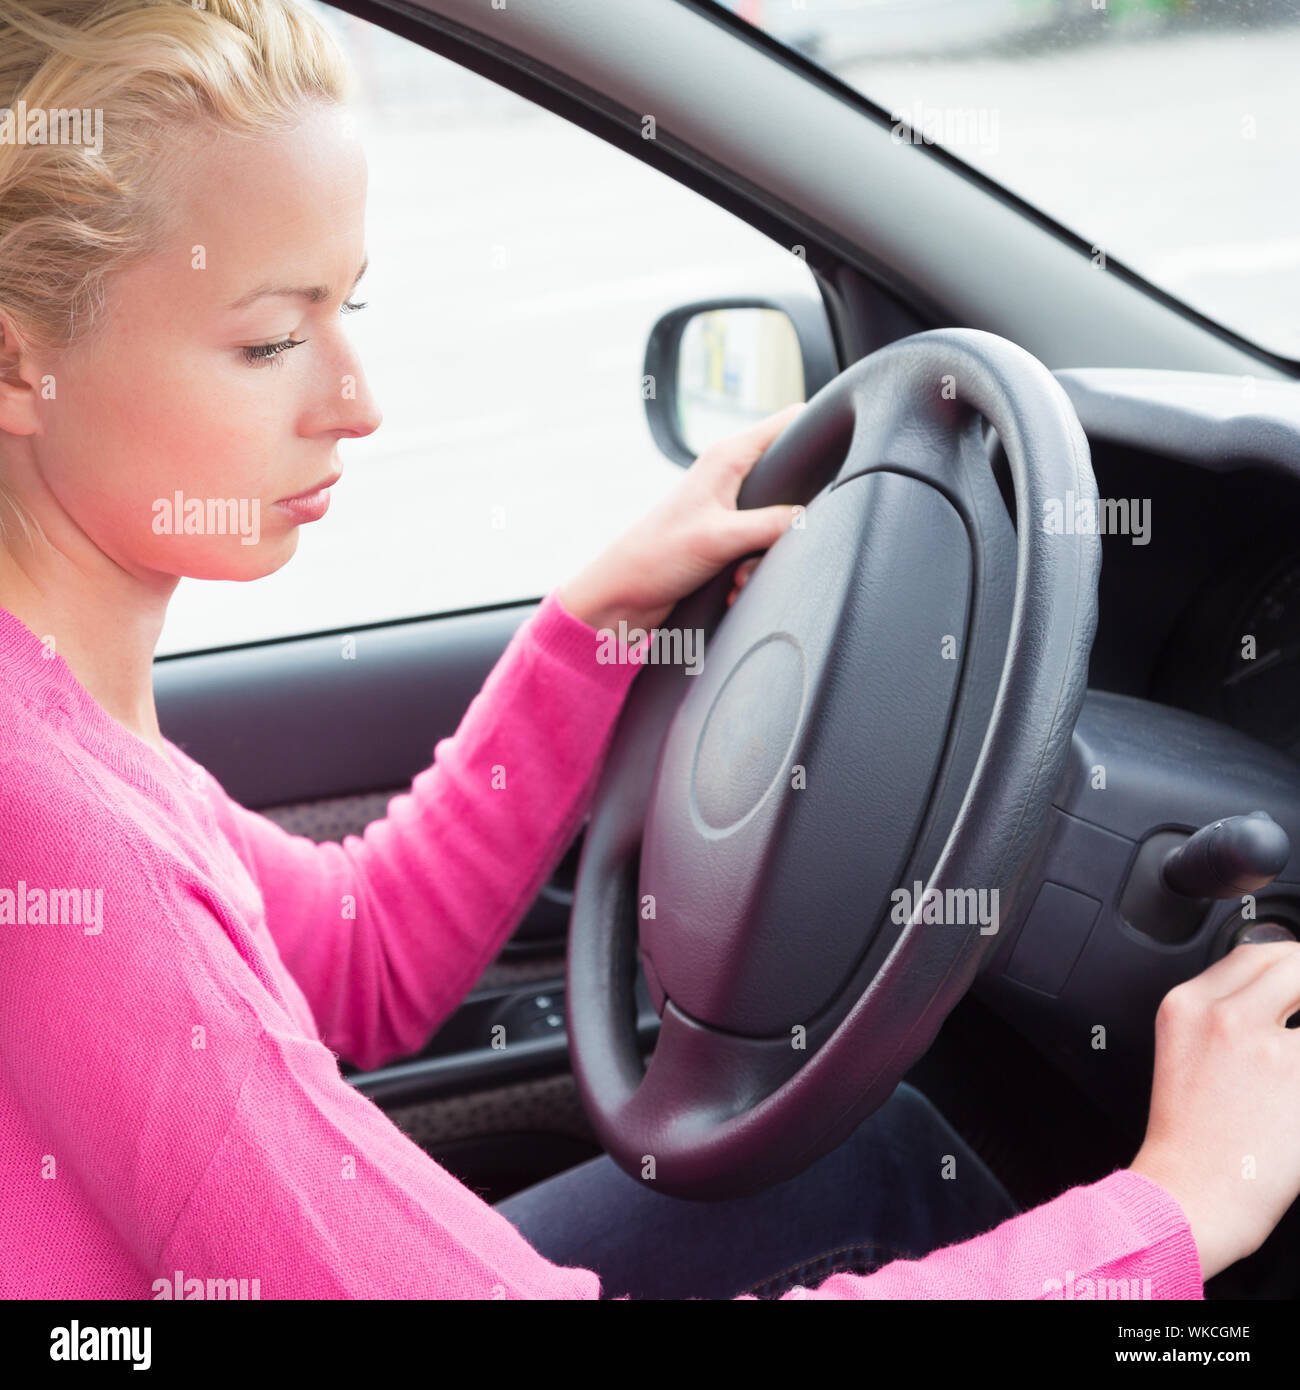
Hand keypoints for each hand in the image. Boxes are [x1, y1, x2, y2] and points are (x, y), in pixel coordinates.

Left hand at [557, 403, 804, 633]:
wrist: (622, 596)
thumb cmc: (655, 556)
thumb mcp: (723, 537)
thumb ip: (773, 524)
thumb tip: (810, 520)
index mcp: (728, 457)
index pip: (790, 421)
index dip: (817, 431)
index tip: (835, 457)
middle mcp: (730, 476)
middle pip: (792, 481)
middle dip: (793, 519)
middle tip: (769, 543)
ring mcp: (728, 507)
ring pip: (780, 524)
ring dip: (766, 555)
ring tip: (740, 574)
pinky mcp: (724, 538)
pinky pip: (760, 550)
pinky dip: (752, 570)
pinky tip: (732, 586)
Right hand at [1128, 940, 1299, 1280]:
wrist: (1192, 1197)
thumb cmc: (1190, 1139)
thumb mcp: (1183, 1052)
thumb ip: (1222, 1015)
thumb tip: (1280, 1001)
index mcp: (1185, 1005)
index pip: (1253, 954)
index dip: (1289, 964)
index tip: (1299, 981)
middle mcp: (1223, 1014)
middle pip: (1290, 963)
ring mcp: (1265, 1044)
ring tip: (1299, 1055)